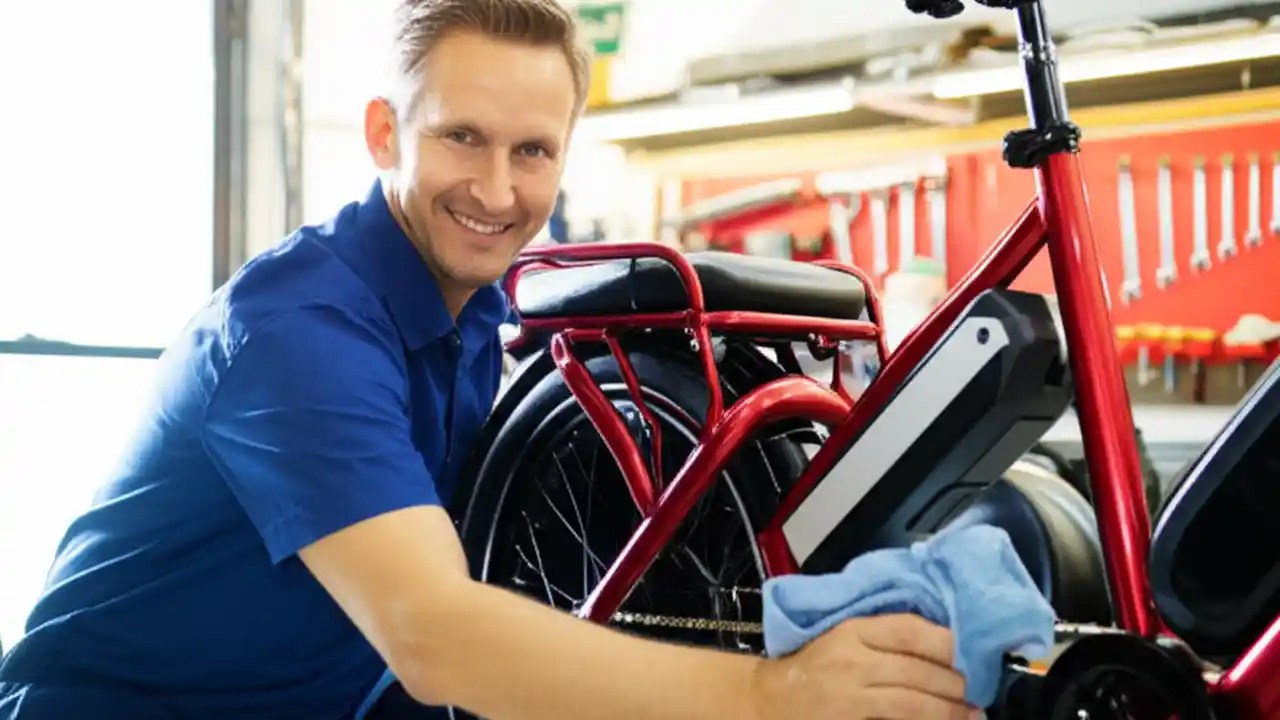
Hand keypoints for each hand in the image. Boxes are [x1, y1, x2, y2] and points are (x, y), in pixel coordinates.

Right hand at [751, 614, 976, 719]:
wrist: (769, 701)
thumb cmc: (815, 667)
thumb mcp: (844, 639)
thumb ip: (884, 637)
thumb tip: (948, 642)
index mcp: (852, 631)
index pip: (909, 630)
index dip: (947, 641)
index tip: (972, 651)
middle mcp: (851, 661)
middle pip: (917, 670)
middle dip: (956, 683)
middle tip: (980, 690)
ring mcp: (848, 697)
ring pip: (911, 703)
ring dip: (948, 711)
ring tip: (971, 714)